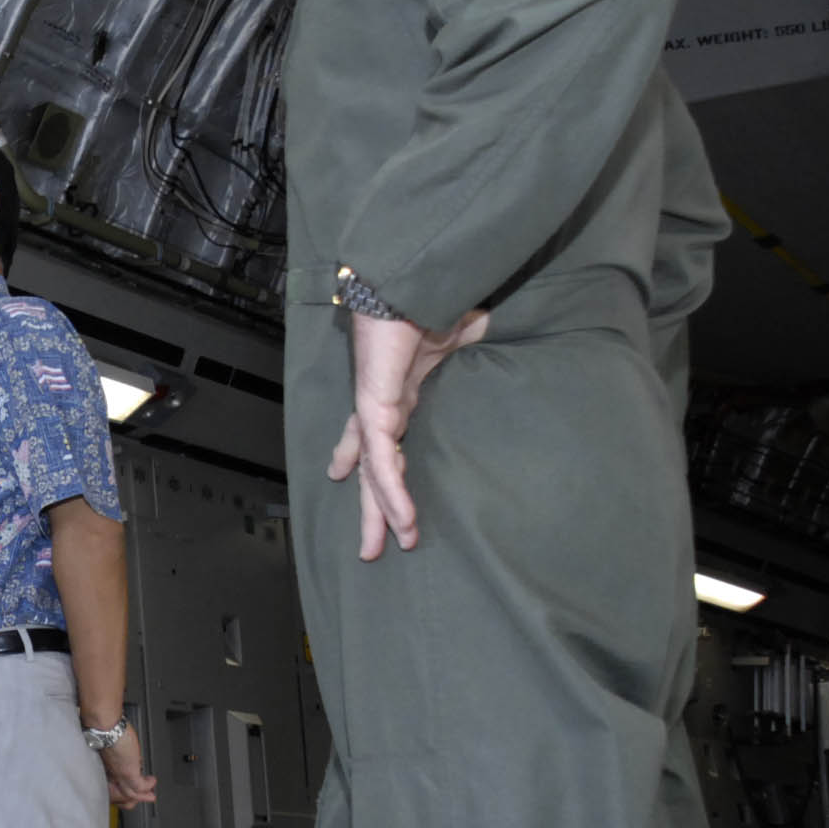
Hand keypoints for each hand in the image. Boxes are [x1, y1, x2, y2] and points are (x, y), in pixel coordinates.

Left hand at [97, 727, 157, 809]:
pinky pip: (140, 787)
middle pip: (118, 796)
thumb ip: (116, 750)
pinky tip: (152, 781)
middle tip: (141, 797)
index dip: (119, 790)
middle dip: (130, 800)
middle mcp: (109, 773)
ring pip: (129, 795)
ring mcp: (118, 773)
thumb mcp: (110, 743)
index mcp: (104, 767)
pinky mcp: (128, 772)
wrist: (103, 725)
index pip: (111, 787)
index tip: (126, 788)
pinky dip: (148, 786)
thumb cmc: (103, 729)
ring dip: (142, 795)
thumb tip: (126, 750)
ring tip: (150, 795)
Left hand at [329, 306, 488, 557]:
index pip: (373, 433)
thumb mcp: (456, 330)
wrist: (408, 280)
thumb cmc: (429, 299)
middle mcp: (377, 404)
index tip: (344, 475)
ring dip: (380, 513)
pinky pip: (382, 461)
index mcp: (392, 390)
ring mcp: (372, 408)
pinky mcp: (374, 408)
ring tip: (381, 548)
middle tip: (370, 546)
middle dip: (370, 507)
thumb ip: (464, 340)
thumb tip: (484, 327)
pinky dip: (392, 492)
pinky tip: (401, 519)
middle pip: (370, 467)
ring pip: (372, 474)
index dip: (358, 456)